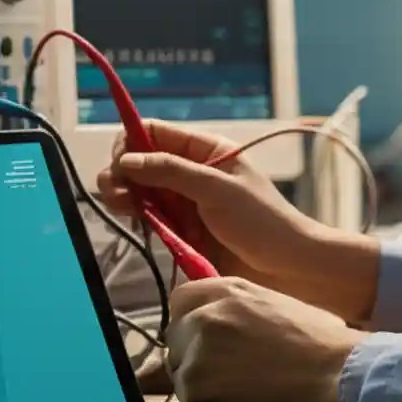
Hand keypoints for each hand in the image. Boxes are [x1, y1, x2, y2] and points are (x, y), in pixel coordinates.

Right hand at [96, 120, 379, 320]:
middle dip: (122, 171)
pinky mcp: (182, 232)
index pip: (156, 133)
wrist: (288, 269)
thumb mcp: (217, 188)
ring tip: (118, 204)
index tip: (119, 162)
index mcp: (206, 151)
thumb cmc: (261, 221)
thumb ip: (171, 172)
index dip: (131, 142)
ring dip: (124, 193)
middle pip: (143, 162)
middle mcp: (192, 172)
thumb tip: (127, 160)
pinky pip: (151, 218)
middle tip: (113, 190)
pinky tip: (132, 219)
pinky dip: (136, 216)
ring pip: (142, 190)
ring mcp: (186, 203)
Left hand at [166, 277, 367, 401]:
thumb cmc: (319, 340)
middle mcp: (207, 313)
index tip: (198, 338)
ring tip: (237, 389)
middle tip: (222, 372)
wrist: (335, 372)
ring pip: (180, 371)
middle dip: (191, 354)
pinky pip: (190, 400)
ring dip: (201, 383)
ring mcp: (199, 349)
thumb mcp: (273, 304)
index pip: (180, 300)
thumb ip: (237, 308)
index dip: (187, 321)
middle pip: (175, 336)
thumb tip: (217, 324)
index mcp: (228, 289)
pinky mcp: (198, 384)